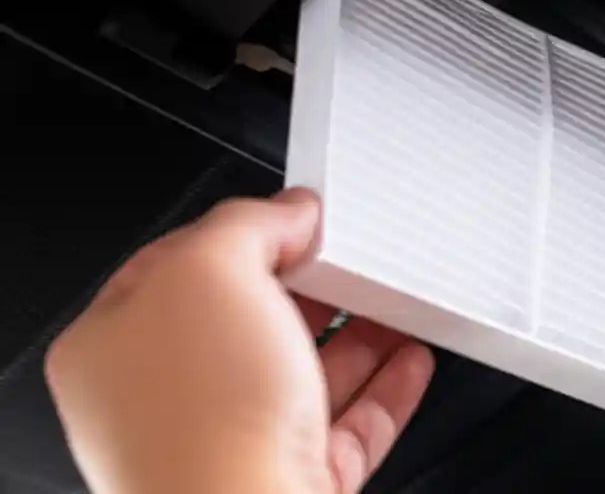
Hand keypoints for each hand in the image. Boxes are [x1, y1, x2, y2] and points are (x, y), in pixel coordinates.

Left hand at [45, 190, 433, 493]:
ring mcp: (230, 446)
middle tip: (354, 259)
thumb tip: (287, 215)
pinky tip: (410, 360)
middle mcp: (167, 402)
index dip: (243, 233)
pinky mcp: (288, 482)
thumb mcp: (208, 273)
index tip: (298, 218)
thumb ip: (247, 226)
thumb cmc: (200, 423)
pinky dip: (384, 388)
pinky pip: (344, 425)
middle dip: (313, 285)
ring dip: (360, 332)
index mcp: (117, 347)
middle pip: (252, 322)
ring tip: (400, 300)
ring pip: (303, 374)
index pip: (180, 266)